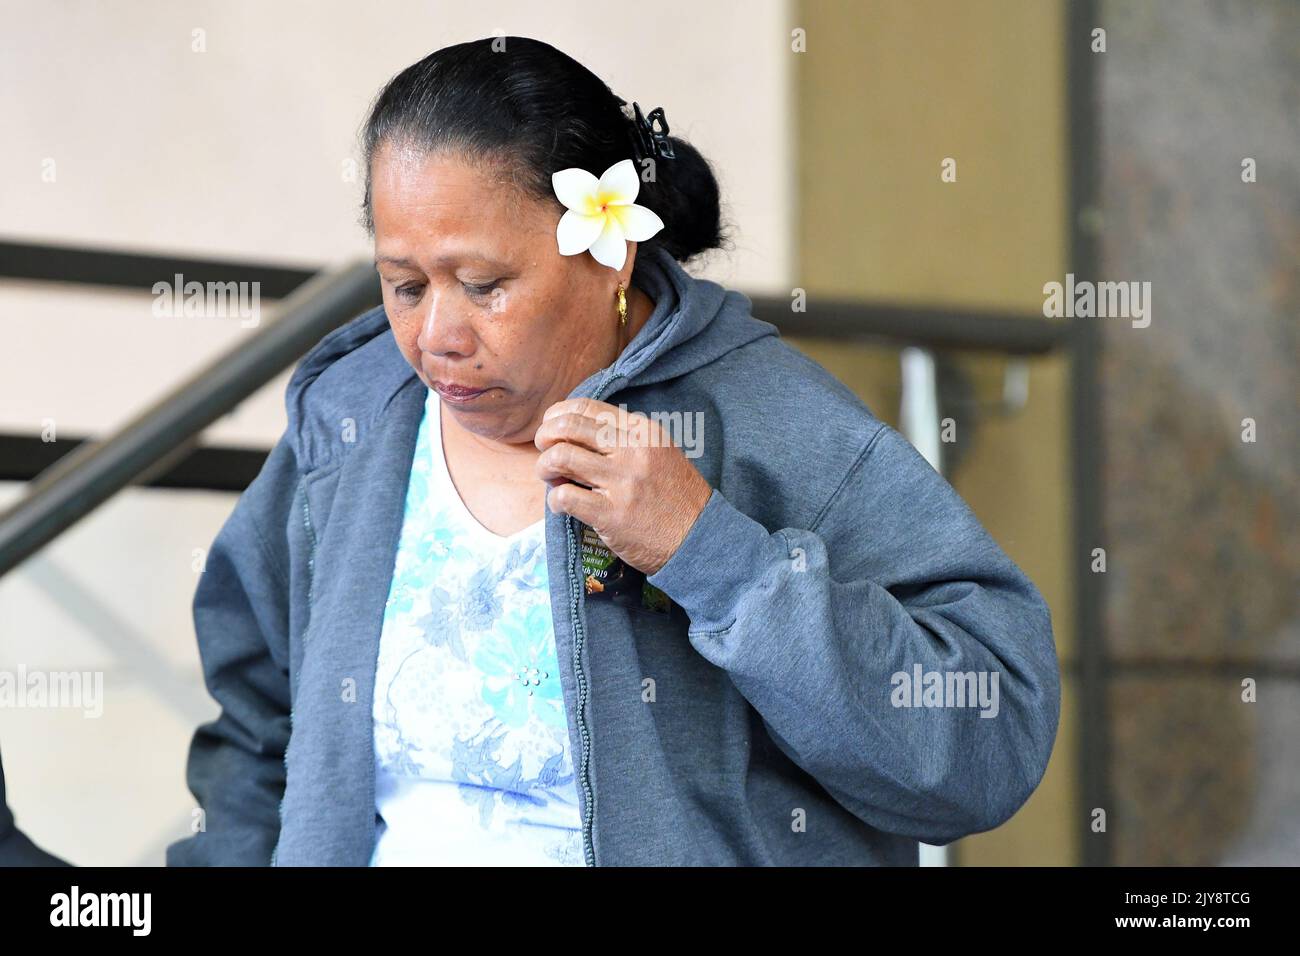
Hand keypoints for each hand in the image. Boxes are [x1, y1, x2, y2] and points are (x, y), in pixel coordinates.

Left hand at [534, 398, 712, 574]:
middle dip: (545, 436)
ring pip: (560, 457)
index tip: (551, 426)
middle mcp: (632, 451)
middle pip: (568, 426)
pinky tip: (561, 505)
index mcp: (643, 431)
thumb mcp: (660, 452)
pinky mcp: (612, 514)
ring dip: (544, 467)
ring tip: (550, 478)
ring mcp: (622, 482)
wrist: (700, 538)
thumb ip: (625, 439)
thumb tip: (577, 432)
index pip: (587, 407)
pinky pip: (564, 496)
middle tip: (544, 450)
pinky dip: (554, 499)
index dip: (559, 414)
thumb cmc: (677, 497)